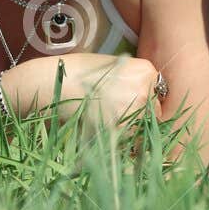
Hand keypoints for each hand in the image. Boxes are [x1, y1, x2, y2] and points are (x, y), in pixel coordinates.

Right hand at [0, 52, 162, 129]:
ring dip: (126, 133)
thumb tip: (145, 98)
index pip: (157, 96)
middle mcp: (145, 91)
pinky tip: (96, 128)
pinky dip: (113, 142)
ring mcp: (134, 113)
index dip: (143, 104)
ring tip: (101, 120)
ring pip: (140, 132)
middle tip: (111, 114)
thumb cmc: (78, 71)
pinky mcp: (118, 131)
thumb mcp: (112, 65)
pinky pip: (124, 144)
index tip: (127, 106)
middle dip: (137, 119)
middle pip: (152, 115)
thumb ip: (132, 81)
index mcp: (147, 72)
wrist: (51, 81)